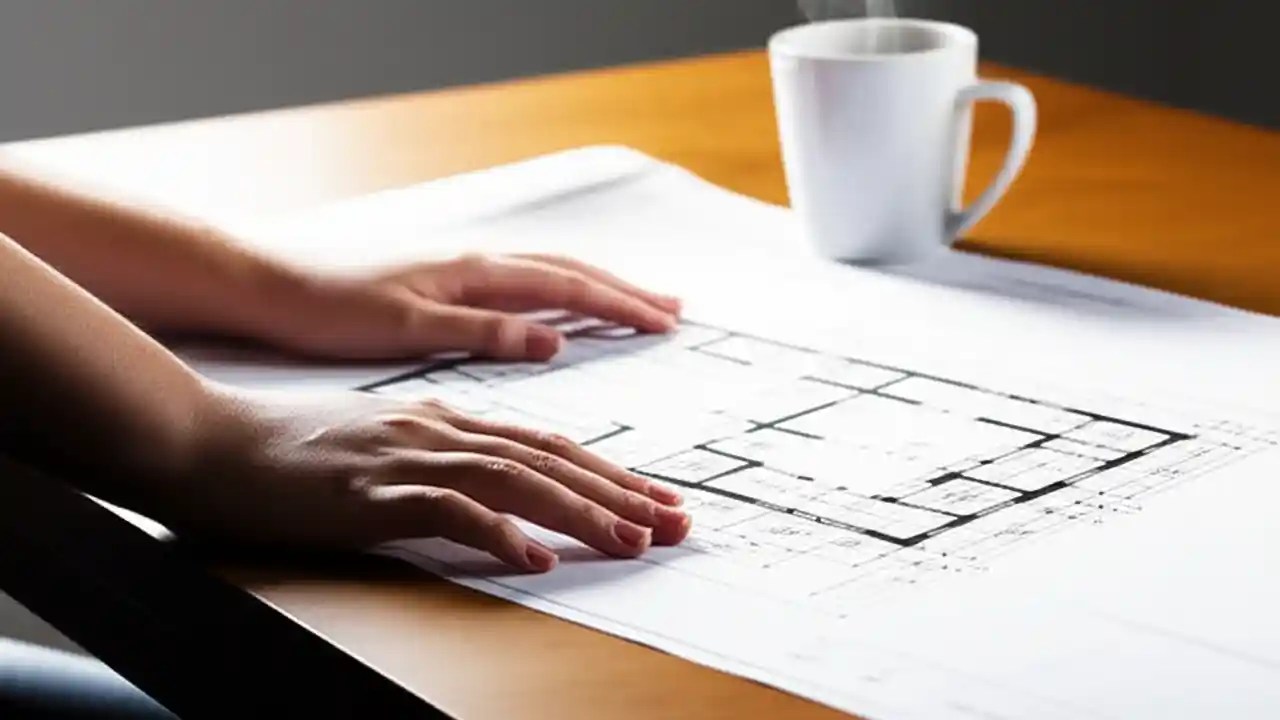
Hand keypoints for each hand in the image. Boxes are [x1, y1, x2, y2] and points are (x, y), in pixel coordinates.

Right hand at [152, 384, 690, 571]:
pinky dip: (498, 534)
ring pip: (517, 479)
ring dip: (582, 512)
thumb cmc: (291, 450)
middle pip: (550, 458)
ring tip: (634, 541)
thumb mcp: (382, 443)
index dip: (607, 473)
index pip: (546, 445)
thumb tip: (496, 496)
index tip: (656, 500)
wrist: (209, 441)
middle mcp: (438, 429)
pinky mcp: (371, 491)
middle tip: (677, 521)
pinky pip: (448, 512)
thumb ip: (440, 459)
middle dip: (620, 491)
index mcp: (444, 419)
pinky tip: (536, 559)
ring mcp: (406, 456)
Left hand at [258, 253, 681, 360]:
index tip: (663, 322)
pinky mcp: (444, 283)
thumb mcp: (410, 327)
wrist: (272, 284)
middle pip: (569, 272)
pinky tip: (561, 307)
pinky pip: (520, 284)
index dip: (619, 305)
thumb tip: (554, 341)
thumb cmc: (332, 307)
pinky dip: (557, 294)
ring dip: (597, 289)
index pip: (566, 286)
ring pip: (547, 274)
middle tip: (672, 310)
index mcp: (475, 271)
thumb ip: (484, 330)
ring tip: (635, 303)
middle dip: (624, 292)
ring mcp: (462, 270)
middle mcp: (476, 263)